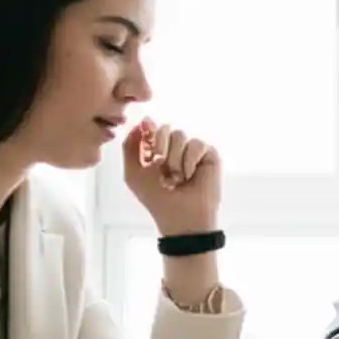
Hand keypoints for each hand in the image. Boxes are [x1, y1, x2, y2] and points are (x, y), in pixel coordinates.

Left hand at [123, 117, 220, 235]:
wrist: (181, 217)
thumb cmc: (157, 199)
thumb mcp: (133, 174)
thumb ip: (130, 146)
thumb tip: (143, 121)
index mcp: (157, 150)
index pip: (151, 128)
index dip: (148, 133)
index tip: (147, 147)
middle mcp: (175, 148)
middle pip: (165, 127)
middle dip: (159, 147)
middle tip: (160, 167)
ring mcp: (192, 151)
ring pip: (181, 135)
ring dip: (174, 159)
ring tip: (177, 178)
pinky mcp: (209, 155)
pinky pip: (197, 144)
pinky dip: (190, 161)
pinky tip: (190, 176)